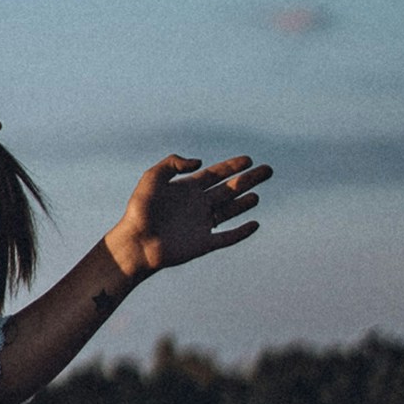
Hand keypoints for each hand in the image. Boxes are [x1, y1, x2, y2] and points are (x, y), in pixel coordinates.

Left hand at [105, 154, 271, 279]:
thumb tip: (200, 162)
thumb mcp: (152, 177)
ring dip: (244, 203)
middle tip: (268, 170)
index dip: (232, 166)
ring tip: (257, 195)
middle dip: (248, 180)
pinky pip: (227, 237)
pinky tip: (254, 224)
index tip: (248, 159)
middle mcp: (197, 205)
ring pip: (229, 211)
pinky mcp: (204, 243)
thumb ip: (173, 163)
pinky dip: (241, 232)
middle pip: (228, 189)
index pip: (215, 174)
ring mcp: (201, 224)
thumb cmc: (140, 210)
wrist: (136, 242)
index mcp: (187, 189)